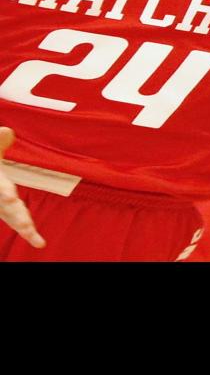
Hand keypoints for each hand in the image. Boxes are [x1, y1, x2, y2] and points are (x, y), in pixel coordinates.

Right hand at [0, 127, 46, 248]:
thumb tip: (8, 131)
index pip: (1, 188)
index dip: (5, 194)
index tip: (11, 198)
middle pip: (8, 209)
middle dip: (17, 217)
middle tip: (26, 227)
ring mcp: (3, 207)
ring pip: (14, 219)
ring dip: (25, 229)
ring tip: (37, 240)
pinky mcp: (9, 214)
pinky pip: (20, 226)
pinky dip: (29, 234)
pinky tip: (40, 243)